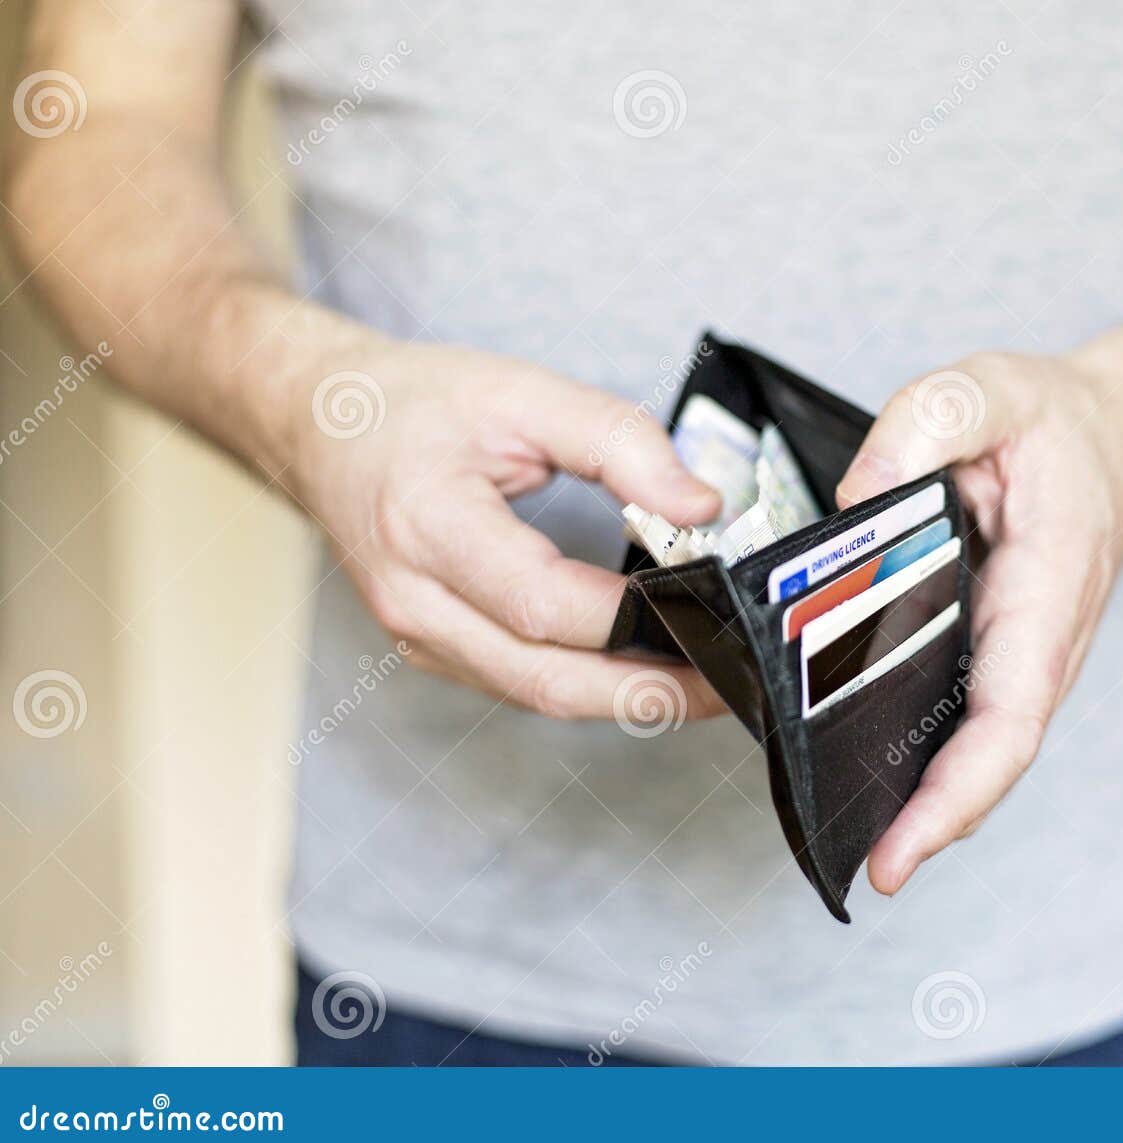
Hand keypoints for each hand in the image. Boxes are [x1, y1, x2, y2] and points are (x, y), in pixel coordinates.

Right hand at [285, 335, 728, 719]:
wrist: (322, 424)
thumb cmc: (413, 404)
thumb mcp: (524, 392)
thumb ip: (620, 442)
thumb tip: (701, 507)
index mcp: (429, 524)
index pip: (544, 602)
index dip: (636, 619)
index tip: (715, 609)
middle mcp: (415, 598)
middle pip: (545, 680)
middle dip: (648, 695)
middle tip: (730, 685)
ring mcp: (418, 634)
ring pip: (536, 695)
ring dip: (625, 700)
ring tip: (703, 681)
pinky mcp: (433, 647)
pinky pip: (519, 683)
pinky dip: (586, 684)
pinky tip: (641, 668)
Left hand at [836, 327, 1122, 893]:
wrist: (1116, 431)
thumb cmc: (1056, 419)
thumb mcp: (988, 388)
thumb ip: (924, 425)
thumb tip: (852, 499)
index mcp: (1046, 589)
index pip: (1010, 715)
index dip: (957, 794)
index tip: (901, 852)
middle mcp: (1042, 641)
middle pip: (993, 756)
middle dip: (932, 823)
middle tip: (857, 868)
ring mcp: (1024, 653)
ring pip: (978, 746)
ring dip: (925, 800)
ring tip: (845, 837)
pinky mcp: (998, 649)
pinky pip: (965, 716)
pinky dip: (924, 757)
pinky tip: (863, 772)